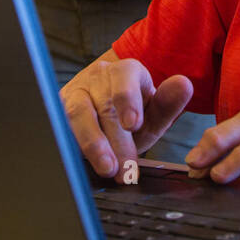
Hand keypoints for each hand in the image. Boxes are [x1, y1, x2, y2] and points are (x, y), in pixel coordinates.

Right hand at [61, 55, 193, 178]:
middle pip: (103, 105)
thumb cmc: (134, 115)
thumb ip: (169, 103)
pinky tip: (81, 164)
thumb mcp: (155, 112)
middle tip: (126, 168)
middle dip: (115, 139)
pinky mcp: (56, 110)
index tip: (133, 125)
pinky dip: (71, 145)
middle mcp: (97, 77)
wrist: (108, 114)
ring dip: (91, 143)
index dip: (127, 101)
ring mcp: (74, 91)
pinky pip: (59, 126)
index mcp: (125, 70)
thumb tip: (183, 84)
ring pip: (76, 114)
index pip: (124, 79)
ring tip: (107, 168)